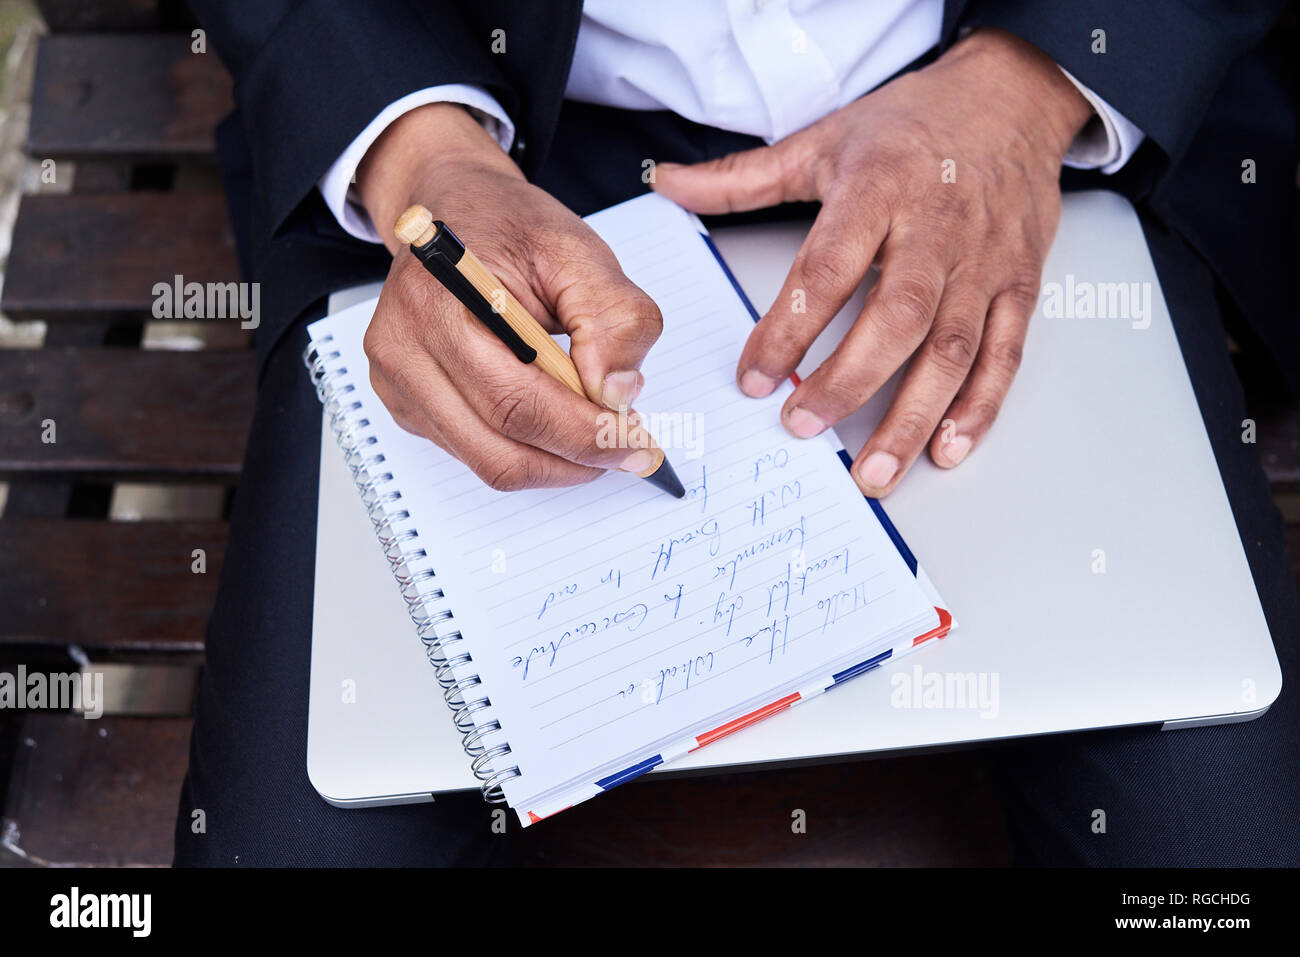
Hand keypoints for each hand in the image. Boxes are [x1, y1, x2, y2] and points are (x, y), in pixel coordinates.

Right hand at [357, 104, 663, 489]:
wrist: (455, 210)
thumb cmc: (509, 227)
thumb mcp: (579, 251)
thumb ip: (614, 318)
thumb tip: (617, 395)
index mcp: (439, 303)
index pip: (516, 404)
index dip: (584, 437)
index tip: (638, 442)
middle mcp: (403, 351)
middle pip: (500, 452)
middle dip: (576, 461)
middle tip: (627, 448)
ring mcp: (397, 384)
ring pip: (489, 463)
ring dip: (555, 461)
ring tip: (596, 429)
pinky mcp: (405, 404)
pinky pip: (474, 453)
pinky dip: (526, 448)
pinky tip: (554, 415)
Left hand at [653, 28, 1093, 494]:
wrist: (1011, 99)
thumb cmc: (913, 126)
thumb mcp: (823, 140)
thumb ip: (742, 177)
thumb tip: (667, 183)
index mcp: (879, 189)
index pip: (828, 269)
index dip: (789, 329)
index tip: (753, 377)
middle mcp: (937, 229)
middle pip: (897, 317)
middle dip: (849, 381)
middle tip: (804, 426)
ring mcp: (983, 263)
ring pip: (952, 350)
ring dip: (914, 417)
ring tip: (874, 469)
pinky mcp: (1018, 287)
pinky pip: (1003, 355)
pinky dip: (979, 408)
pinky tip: (947, 448)